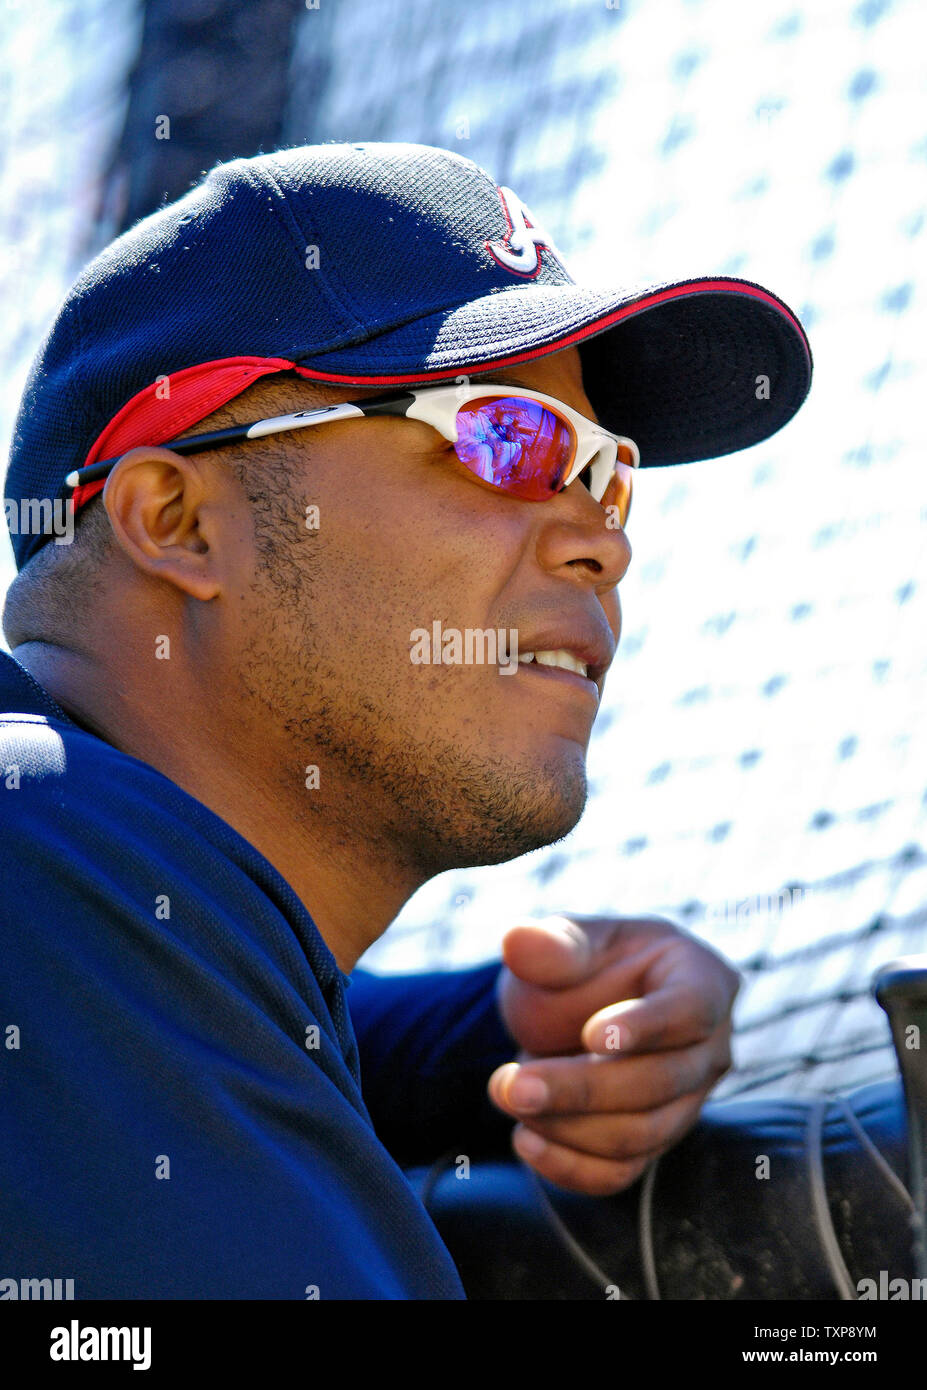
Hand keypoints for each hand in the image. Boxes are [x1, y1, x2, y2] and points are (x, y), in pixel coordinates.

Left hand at [487, 914, 739, 1195]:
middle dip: (580, 1089)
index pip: (691, 1010)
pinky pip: (620, 1172)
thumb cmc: (582, 962)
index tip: (589, 1034)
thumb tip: (517, 940)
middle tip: (511, 1083)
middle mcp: (708, 1046)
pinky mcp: (653, 1141)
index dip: (645, 1026)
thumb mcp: (566, 941)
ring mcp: (686, 1101)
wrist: (572, 1004)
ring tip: (507, 1093)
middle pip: (659, 1083)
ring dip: (566, 1125)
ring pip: (640, 1134)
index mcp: (700, 978)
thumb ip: (551, 944)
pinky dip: (570, 1166)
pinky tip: (525, 1139)